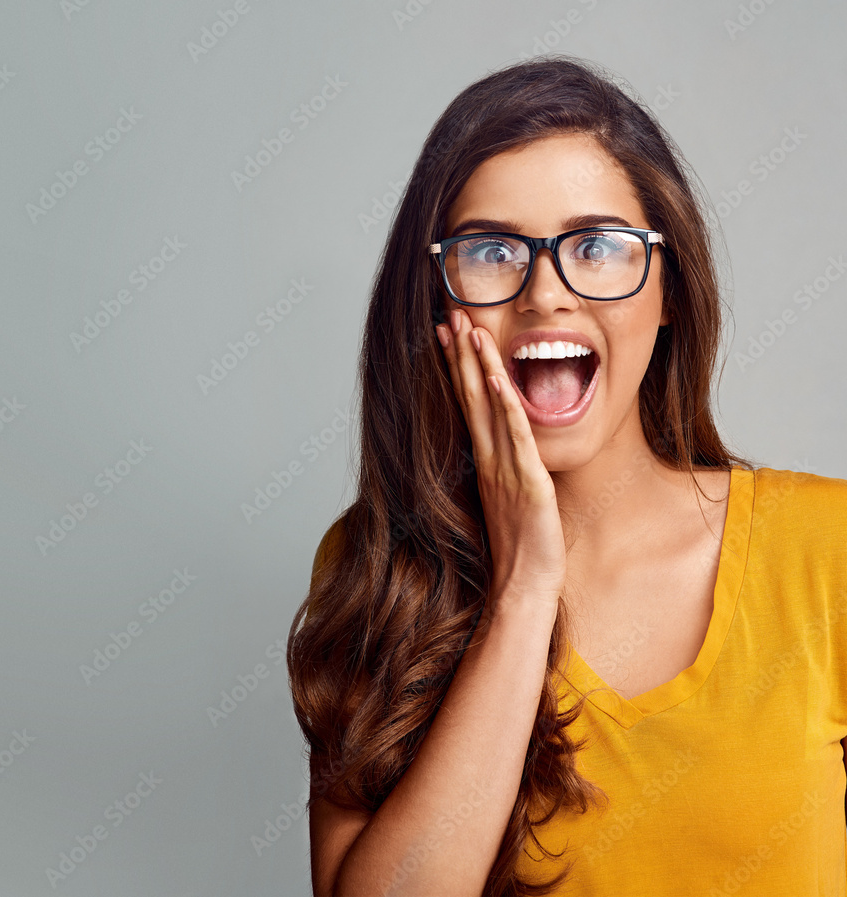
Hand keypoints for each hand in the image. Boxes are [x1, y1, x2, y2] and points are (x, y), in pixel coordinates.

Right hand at [436, 309, 565, 611]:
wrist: (523, 587)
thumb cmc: (519, 548)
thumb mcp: (508, 499)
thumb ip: (504, 469)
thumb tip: (502, 448)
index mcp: (486, 461)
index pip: (467, 403)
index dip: (457, 366)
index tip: (448, 334)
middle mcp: (490, 459)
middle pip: (471, 396)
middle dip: (461, 353)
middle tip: (451, 314)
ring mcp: (505, 469)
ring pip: (489, 408)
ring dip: (480, 366)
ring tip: (470, 329)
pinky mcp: (526, 483)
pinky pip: (515, 437)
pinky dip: (506, 406)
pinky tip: (499, 378)